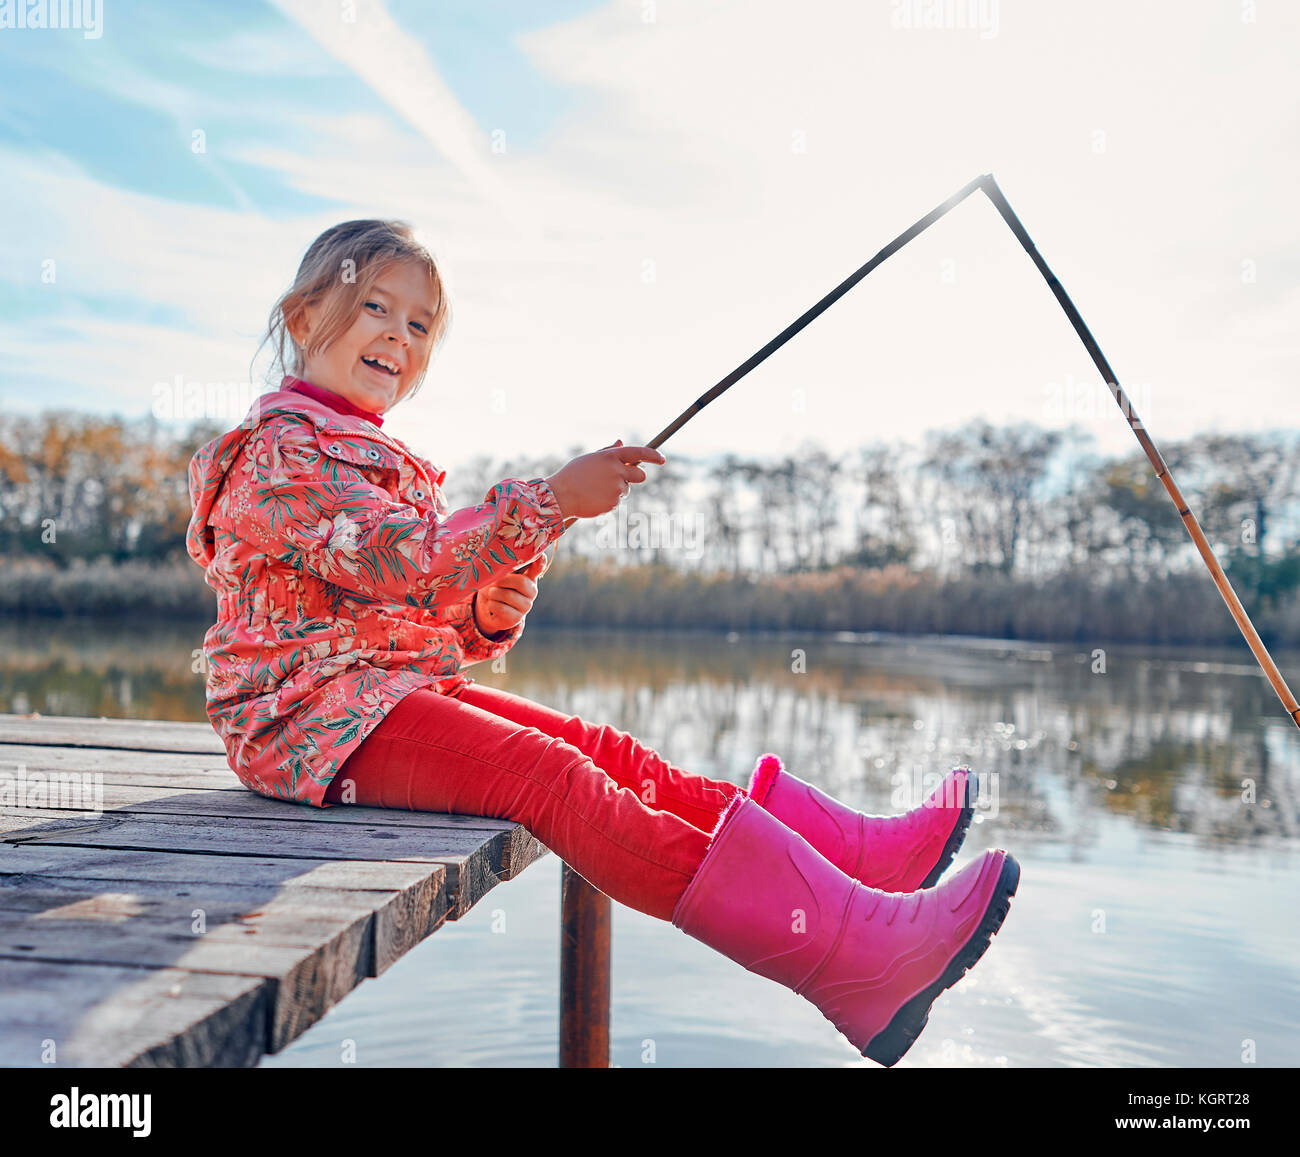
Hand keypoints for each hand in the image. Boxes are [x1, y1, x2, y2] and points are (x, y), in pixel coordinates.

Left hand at [473, 553, 547, 636]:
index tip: (541, 555)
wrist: (489, 608)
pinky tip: (492, 604)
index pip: (538, 567)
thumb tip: (501, 566)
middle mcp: (532, 591)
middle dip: (502, 581)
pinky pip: (500, 608)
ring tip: (492, 594)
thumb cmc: (496, 587)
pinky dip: (491, 604)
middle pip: (521, 582)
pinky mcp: (517, 618)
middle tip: (494, 582)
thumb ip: (504, 568)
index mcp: (529, 577)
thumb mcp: (499, 575)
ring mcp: (526, 606)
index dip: (540, 562)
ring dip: (493, 593)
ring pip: (507, 595)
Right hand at [543, 438, 665, 519]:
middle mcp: (616, 471)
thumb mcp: (590, 459)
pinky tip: (594, 498)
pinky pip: (617, 501)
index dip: (653, 455)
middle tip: (618, 479)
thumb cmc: (573, 475)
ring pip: (625, 490)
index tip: (662, 459)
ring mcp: (616, 489)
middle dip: (634, 478)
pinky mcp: (613, 503)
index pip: (638, 453)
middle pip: (640, 476)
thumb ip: (609, 451)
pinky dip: (608, 500)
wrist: (560, 496)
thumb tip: (621, 442)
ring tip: (595, 489)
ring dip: (616, 490)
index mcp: (610, 457)